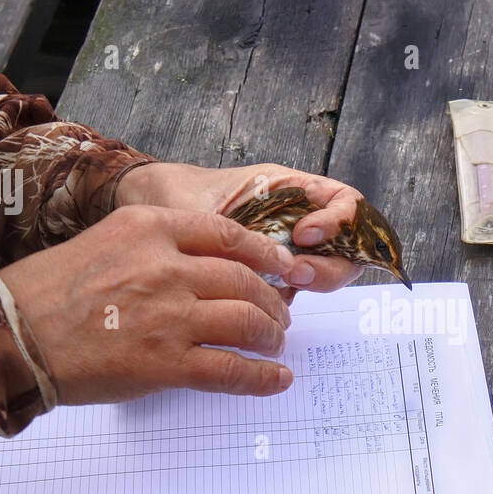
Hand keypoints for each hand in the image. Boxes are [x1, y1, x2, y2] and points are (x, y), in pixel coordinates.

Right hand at [0, 205, 297, 403]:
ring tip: (274, 344)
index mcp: (148, 228)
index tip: (281, 266)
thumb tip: (196, 266)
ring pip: (246, 321)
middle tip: (277, 316)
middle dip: (270, 300)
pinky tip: (276, 379)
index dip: (264, 252)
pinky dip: (261, 376)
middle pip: (243, 279)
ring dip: (270, 335)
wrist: (9, 337)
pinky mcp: (165, 363)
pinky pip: (231, 369)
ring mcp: (169, 315)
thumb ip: (150, 247)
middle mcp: (165, 266)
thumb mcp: (101, 243)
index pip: (227, 234)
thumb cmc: (45, 293)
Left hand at [115, 162, 364, 292]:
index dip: (338, 222)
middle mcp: (298, 218)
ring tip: (283, 288)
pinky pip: (297, 290)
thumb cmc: (174, 195)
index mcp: (292, 189)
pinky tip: (264, 304)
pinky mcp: (273, 279)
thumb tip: (276, 260)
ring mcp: (289, 250)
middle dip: (330, 264)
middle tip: (296, 275)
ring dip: (316, 282)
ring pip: (330, 270)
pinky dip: (289, 298)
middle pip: (348, 245)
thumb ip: (242, 227)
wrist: (143, 212)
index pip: (346, 203)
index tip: (303, 235)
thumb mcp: (213, 200)